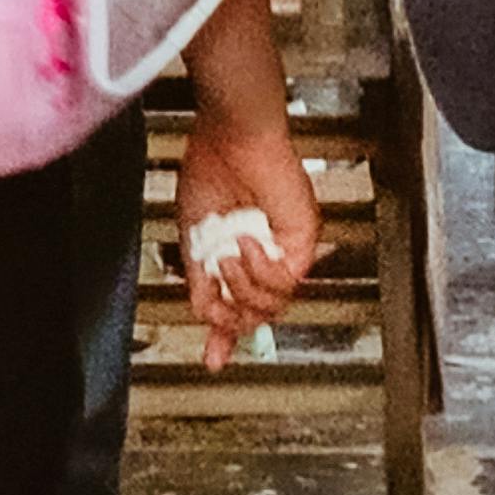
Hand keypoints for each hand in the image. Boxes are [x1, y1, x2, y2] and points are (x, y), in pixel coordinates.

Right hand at [173, 99, 319, 363]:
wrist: (230, 136)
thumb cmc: (210, 167)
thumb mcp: (193, 238)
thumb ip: (200, 281)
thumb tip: (202, 315)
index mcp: (234, 252)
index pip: (235, 303)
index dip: (224, 334)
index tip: (214, 358)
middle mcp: (261, 254)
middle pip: (254, 315)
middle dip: (230, 316)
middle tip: (217, 300)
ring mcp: (282, 250)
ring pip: (270, 308)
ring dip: (243, 288)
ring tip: (230, 257)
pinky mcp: (301, 242)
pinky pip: (286, 283)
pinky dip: (262, 270)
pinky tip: (249, 244)